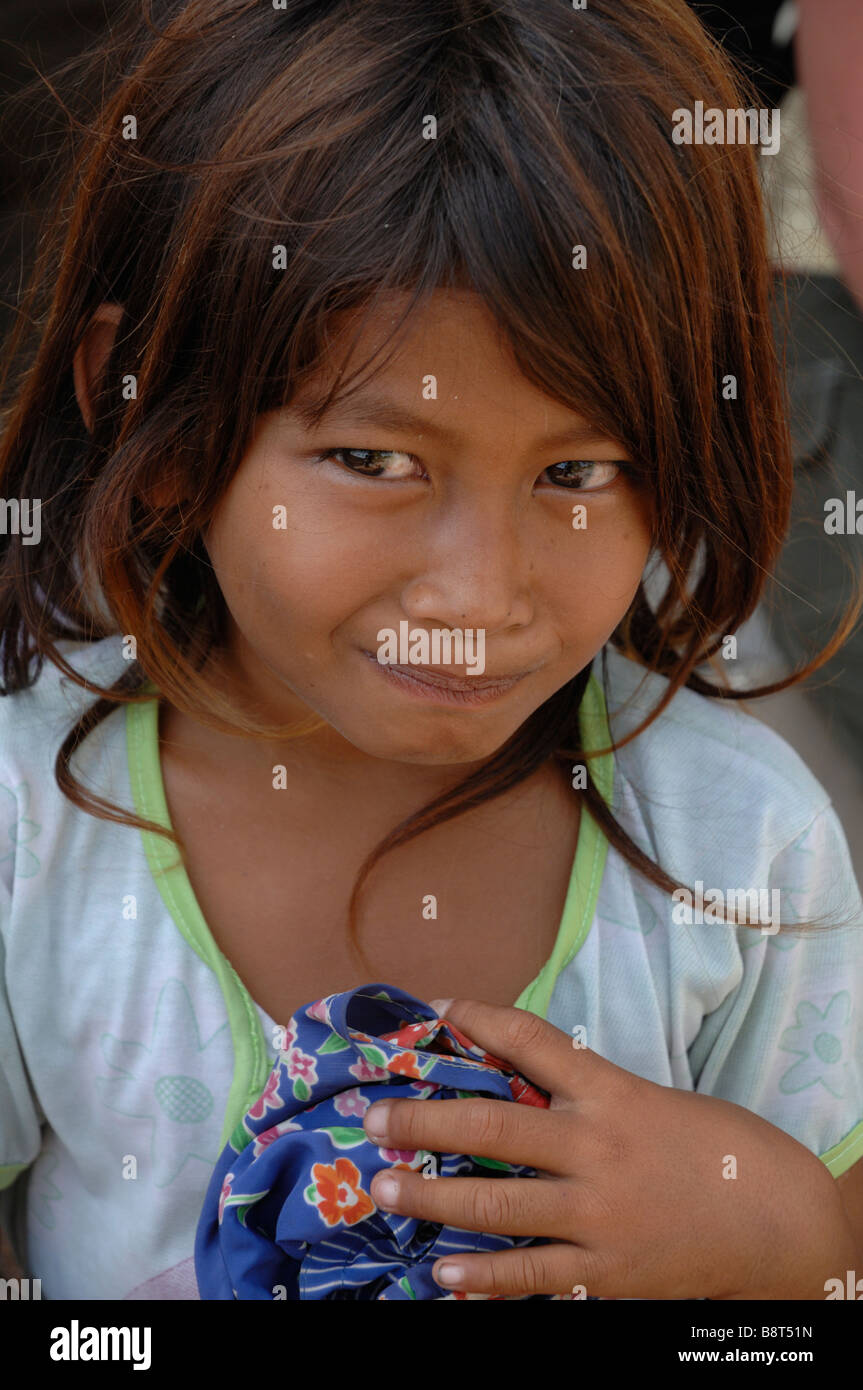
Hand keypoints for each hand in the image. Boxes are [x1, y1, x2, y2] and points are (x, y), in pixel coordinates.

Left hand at [362, 998, 848, 1298]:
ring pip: (496, 1203)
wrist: (781, 1223)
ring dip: (432, 1195)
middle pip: (493, 1124)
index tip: (437, 1007)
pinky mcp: (608, 1273)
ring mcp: (599, 1215)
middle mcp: (598, 1149)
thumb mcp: (657, 1101)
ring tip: (382, 1186)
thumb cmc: (720, 1151)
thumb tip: (524, 1082)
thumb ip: (592, 1096)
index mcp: (614, 1094)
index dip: (481, 1019)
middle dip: (424, 1118)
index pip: (535, 1042)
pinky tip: (443, 1273)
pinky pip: (532, 1276)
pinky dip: (484, 1277)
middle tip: (372, 1115)